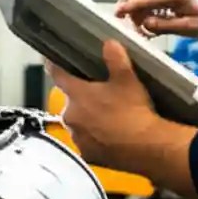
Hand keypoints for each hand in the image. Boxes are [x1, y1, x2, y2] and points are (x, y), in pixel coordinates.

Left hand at [45, 41, 197, 198]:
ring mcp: (77, 137)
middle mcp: (70, 116)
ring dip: (87, 119)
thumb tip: (109, 43)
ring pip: (78, 123)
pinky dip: (95, 139)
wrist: (146, 147)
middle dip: (81, 97)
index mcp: (76, 94)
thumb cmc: (134, 111)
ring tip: (109, 117)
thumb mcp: (127, 79)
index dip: (54, 66)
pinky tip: (110, 136)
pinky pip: (87, 142)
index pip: (57, 74)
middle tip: (101, 95)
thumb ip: (115, 58)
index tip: (51, 61)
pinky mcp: (87, 155)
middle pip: (70, 100)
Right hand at [113, 0, 197, 38]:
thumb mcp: (188, 28)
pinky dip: (140, 7)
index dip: (129, 6)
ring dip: (134, 9)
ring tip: (142, 28)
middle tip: (123, 23)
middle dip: (127, 5)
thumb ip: (166, 26)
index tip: (117, 15)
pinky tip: (146, 21)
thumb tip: (145, 23)